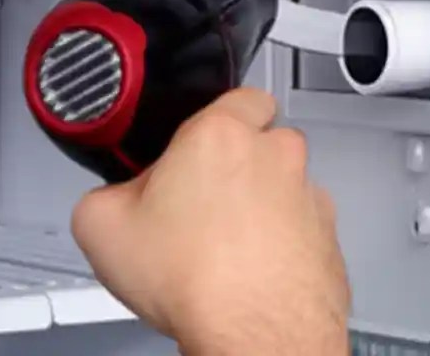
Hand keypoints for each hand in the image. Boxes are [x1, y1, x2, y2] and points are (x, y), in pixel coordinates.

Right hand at [70, 88, 349, 355]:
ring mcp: (308, 193)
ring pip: (281, 185)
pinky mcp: (328, 233)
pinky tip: (251, 269)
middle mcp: (276, 154)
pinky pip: (301, 225)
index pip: (236, 96)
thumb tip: (113, 199)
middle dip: (232, 167)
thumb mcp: (101, 227)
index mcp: (222, 133)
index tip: (193, 150)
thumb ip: (105, 193)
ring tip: (223, 249)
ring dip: (259, 205)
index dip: (213, 123)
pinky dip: (282, 241)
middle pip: (257, 143)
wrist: (257, 332)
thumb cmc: (197, 278)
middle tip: (198, 206)